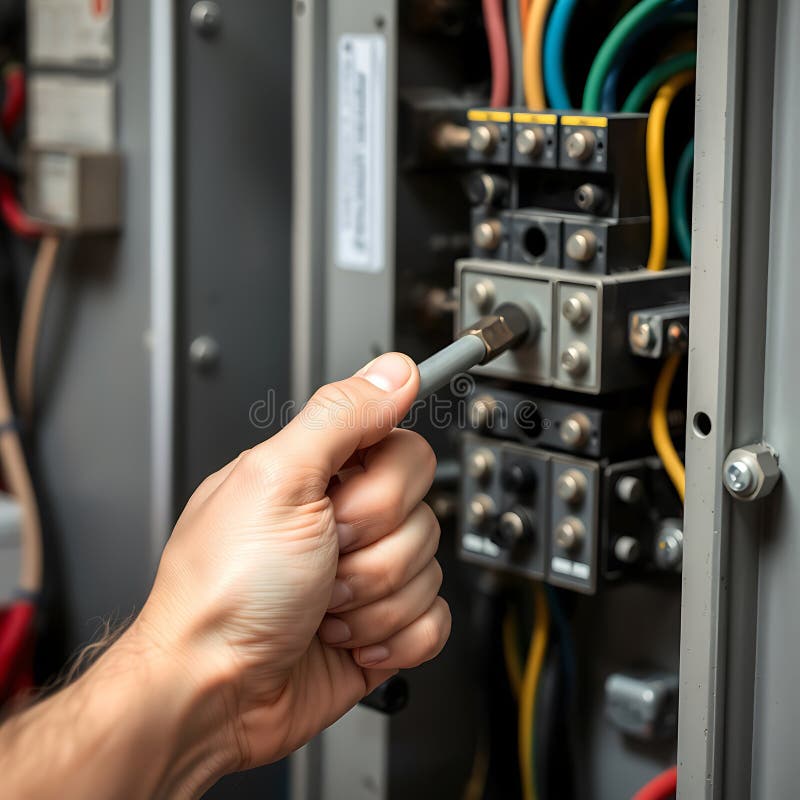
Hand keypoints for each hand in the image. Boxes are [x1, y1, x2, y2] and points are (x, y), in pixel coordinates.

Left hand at [138, 353, 450, 778]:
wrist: (210, 695)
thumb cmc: (223, 592)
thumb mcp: (277, 482)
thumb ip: (341, 416)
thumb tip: (394, 370)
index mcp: (319, 474)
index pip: (404, 451)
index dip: (382, 489)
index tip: (343, 509)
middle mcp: (343, 520)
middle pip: (422, 514)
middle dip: (371, 552)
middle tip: (321, 560)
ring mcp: (364, 575)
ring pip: (429, 570)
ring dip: (373, 602)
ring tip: (319, 608)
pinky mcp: (381, 625)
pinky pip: (433, 621)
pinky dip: (394, 638)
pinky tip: (347, 639)